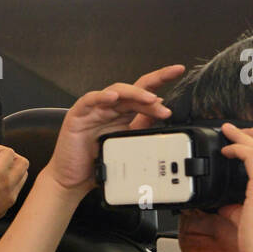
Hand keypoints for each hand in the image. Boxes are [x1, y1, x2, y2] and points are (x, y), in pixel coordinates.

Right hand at [45, 65, 183, 190]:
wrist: (74, 180)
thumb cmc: (97, 162)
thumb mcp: (128, 144)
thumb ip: (144, 128)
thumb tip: (163, 113)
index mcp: (122, 113)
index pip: (143, 91)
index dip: (160, 79)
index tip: (179, 71)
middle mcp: (109, 108)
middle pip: (133, 89)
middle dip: (152, 88)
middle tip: (165, 102)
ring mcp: (94, 110)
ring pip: (115, 91)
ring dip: (134, 93)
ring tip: (149, 100)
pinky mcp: (77, 115)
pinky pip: (90, 100)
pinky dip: (101, 97)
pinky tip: (113, 98)